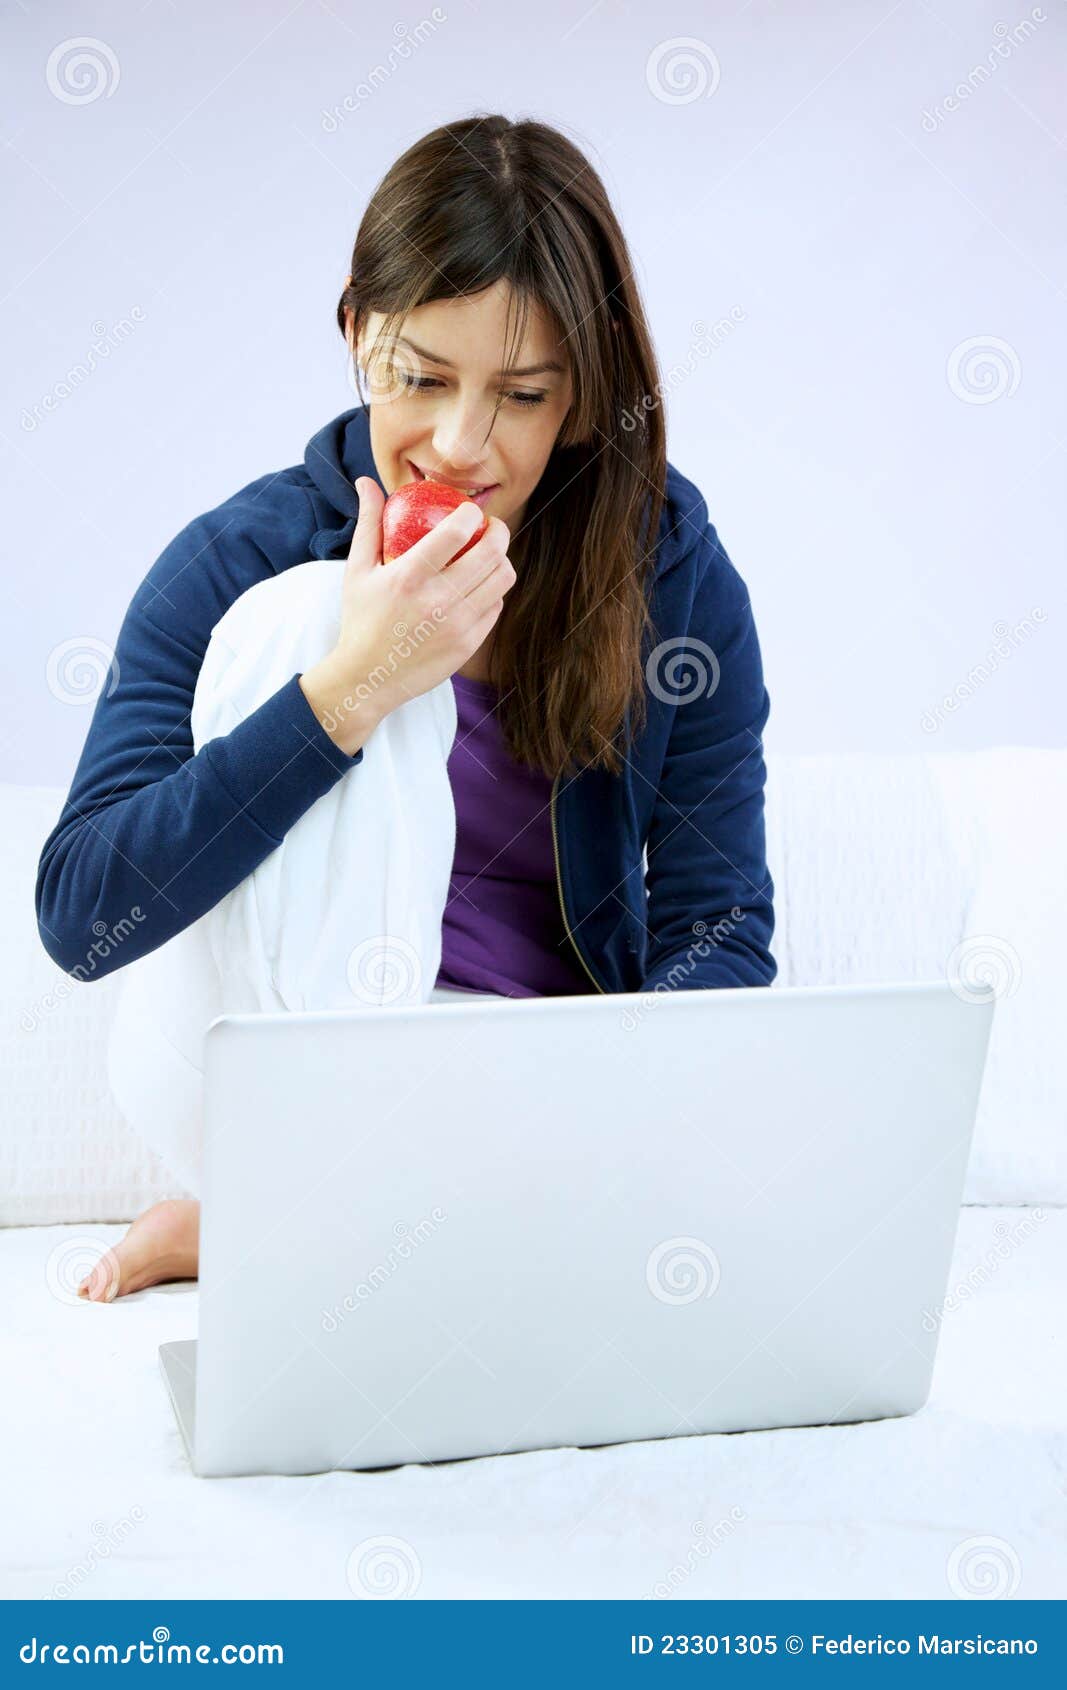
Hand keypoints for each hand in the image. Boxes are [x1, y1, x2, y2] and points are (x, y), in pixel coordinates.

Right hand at [300, 476, 515, 754]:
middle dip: (499, 530)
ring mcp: (458, 624)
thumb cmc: (361, 620)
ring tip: (489, 555)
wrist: (368, 679)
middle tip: (490, 528)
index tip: (470, 511)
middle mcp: (438, 600)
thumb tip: (367, 482)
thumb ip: (368, 522)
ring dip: (502, 560)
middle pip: (492, 552)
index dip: (473, 514)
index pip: (457, 531)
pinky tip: (480, 587)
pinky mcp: (469, 644)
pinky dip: (493, 592)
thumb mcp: (358, 570)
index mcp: (409, 576)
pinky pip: (496, 606)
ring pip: (503, 579)